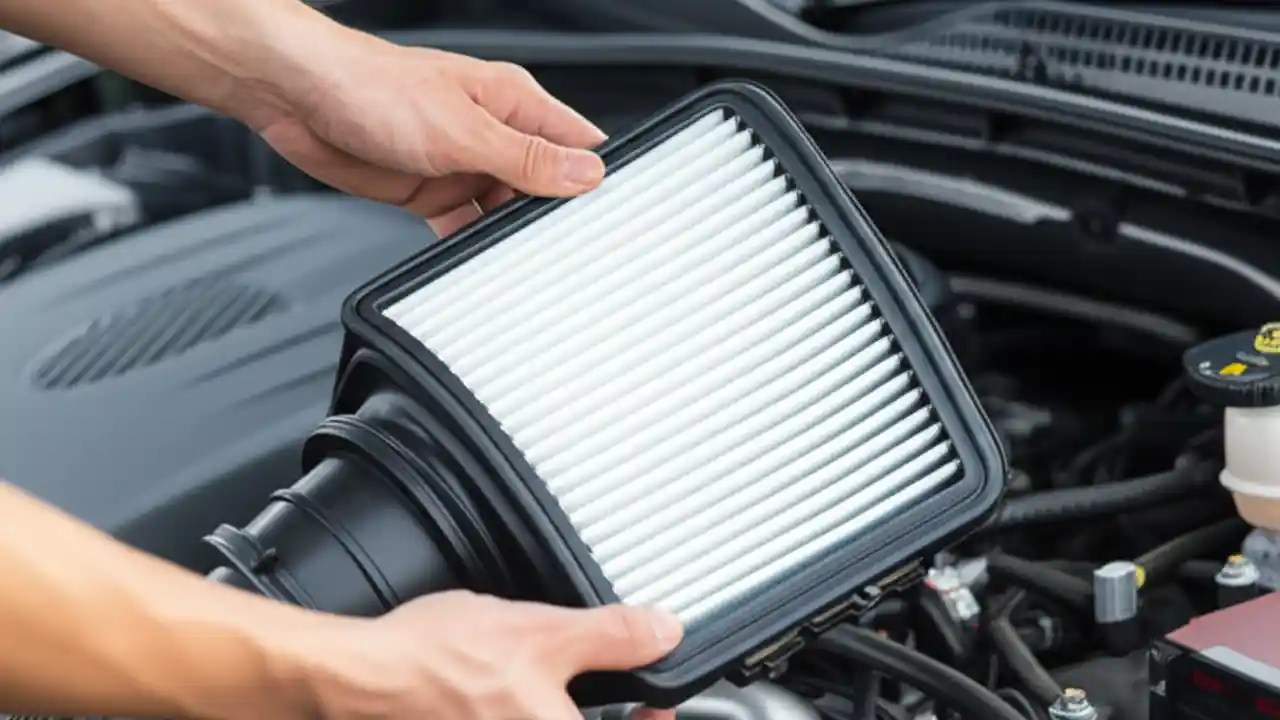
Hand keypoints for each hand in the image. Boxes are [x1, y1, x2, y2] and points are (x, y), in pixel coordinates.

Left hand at [250, 34, 606, 236]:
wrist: (298, 97)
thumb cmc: (372, 87)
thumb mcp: (463, 130)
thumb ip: (526, 158)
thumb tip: (586, 174)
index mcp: (513, 103)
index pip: (577, 144)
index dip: (597, 179)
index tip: (609, 219)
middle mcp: (492, 132)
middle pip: (546, 184)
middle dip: (554, 217)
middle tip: (566, 252)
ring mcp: (462, 162)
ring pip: (506, 211)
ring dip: (511, 235)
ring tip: (524, 262)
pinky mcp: (431, 189)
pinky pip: (464, 226)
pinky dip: (471, 246)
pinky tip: (476, 263)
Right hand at [295, 590, 682, 719]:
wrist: (361, 676)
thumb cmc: (438, 662)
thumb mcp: (542, 632)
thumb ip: (612, 637)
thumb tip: (663, 632)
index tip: (652, 704)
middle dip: (592, 710)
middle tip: (602, 689)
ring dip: (555, 709)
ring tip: (539, 685)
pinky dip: (518, 710)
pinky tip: (500, 692)